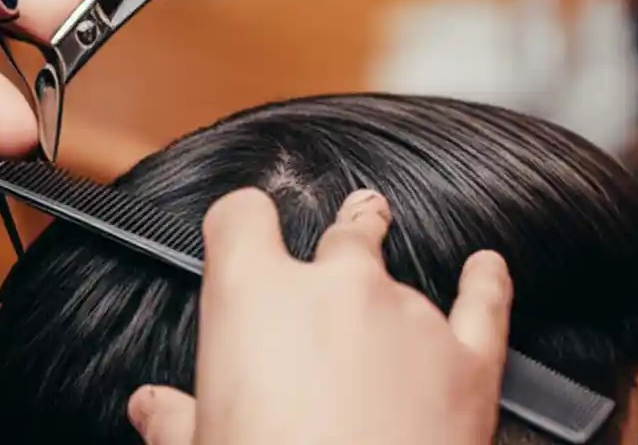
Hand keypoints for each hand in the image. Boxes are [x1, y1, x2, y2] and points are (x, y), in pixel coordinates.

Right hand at [127, 188, 513, 444]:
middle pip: (338, 234)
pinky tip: (485, 270)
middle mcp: (334, 288)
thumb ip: (175, 419)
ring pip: (398, 273)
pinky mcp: (467, 358)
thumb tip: (152, 410)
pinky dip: (485, 283)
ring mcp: (406, 315)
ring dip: (388, 292)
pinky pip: (482, 303)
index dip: (241, 224)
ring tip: (384, 312)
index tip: (243, 236)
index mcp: (254, 298)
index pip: (241, 217)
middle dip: (338, 240)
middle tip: (334, 257)